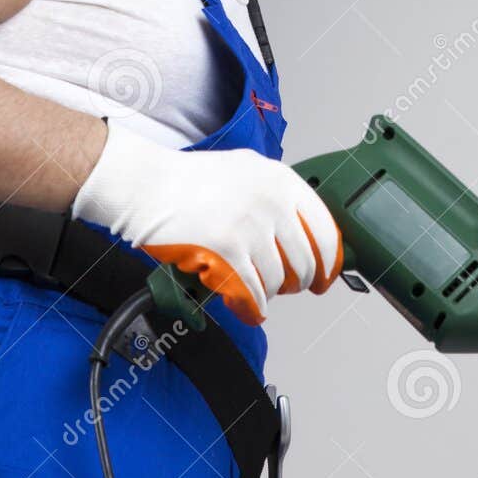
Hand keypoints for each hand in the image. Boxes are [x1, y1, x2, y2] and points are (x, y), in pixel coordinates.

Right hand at [72, 119, 341, 324]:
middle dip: (299, 282)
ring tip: (257, 289)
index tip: (326, 275)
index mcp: (281, 180)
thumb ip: (276, 195)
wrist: (148, 186)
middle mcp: (272, 202)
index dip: (329, 260)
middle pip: (305, 261)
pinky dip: (253, 307)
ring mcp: (250, 228)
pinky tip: (249, 307)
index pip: (324, 228)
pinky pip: (252, 292)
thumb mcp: (245, 170)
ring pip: (279, 281)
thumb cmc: (189, 181)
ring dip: (270, 293)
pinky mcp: (227, 252)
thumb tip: (303, 231)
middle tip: (291, 287)